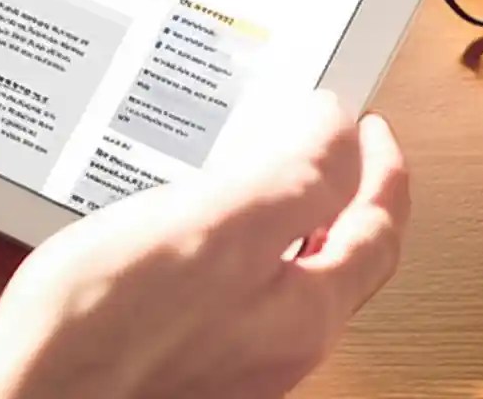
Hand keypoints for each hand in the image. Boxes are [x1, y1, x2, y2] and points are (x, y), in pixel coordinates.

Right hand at [0, 92, 408, 398]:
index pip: (378, 220)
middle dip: (360, 193)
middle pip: (354, 255)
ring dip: (314, 219)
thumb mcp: (219, 223)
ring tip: (293, 176)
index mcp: (309, 312)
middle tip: (352, 148)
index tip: (363, 121)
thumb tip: (338, 129)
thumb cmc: (105, 331)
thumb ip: (294, 175)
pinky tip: (224, 232)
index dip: (376, 158)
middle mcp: (286, 342)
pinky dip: (262, 249)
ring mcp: (242, 355)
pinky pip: (254, 295)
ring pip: (306, 277)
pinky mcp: (197, 360)